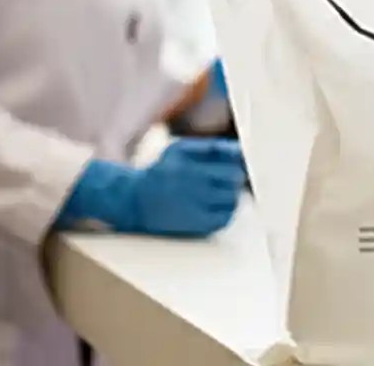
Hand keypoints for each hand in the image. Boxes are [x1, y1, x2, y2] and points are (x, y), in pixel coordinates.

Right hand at [58, 138, 245, 236]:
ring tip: (218, 192)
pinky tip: (215, 206)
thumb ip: (212, 148)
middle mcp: (191, 186)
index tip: (236, 162)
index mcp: (189, 164)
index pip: (231, 160)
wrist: (133, 201)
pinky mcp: (195, 226)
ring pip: (232, 198)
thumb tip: (240, 150)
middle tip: (227, 178)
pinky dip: (225, 211)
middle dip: (234, 176)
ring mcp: (194, 207)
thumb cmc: (162, 172)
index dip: (238, 161)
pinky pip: (224, 218)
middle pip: (234, 178)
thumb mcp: (180, 150)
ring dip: (231, 194)